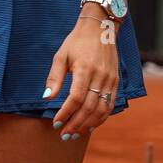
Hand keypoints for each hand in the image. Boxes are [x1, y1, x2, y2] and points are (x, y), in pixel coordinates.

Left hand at [43, 13, 119, 139]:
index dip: (66, 113)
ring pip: (101, 109)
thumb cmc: (77, 41)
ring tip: (76, 133)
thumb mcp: (61, 55)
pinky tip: (90, 125)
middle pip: (89, 107)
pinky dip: (101, 118)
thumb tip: (47, 97)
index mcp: (85, 69)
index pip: (76, 98)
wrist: (100, 27)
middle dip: (76, 124)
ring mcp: (110, 80)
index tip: (56, 123)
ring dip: (88, 125)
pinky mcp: (116, 81)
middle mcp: (100, 76)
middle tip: (64, 134)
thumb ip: (54, 77)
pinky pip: (110, 104)